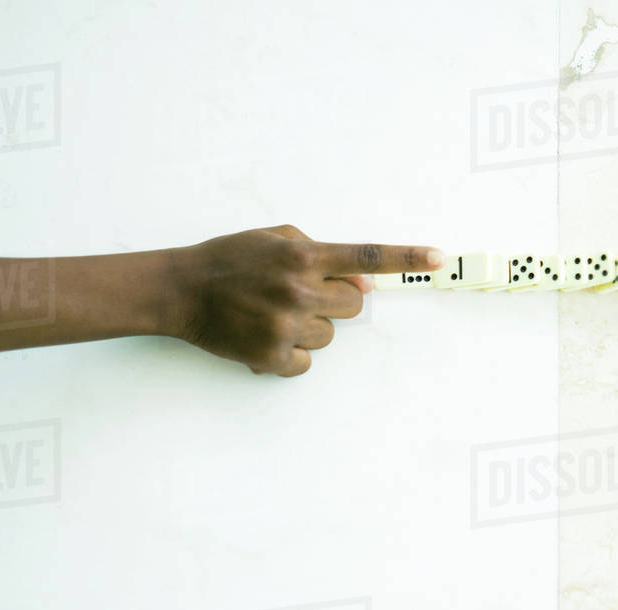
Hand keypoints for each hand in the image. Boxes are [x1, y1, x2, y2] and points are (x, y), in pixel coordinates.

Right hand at [169, 225, 441, 376]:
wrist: (179, 290)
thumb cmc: (229, 260)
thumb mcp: (275, 239)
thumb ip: (322, 254)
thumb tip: (364, 283)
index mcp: (303, 255)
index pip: (366, 256)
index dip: (406, 257)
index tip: (438, 257)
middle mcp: (299, 289)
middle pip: (353, 305)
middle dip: (333, 301)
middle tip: (298, 295)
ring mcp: (287, 325)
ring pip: (330, 336)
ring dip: (309, 328)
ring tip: (272, 314)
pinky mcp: (273, 355)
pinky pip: (306, 362)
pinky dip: (290, 354)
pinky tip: (264, 335)